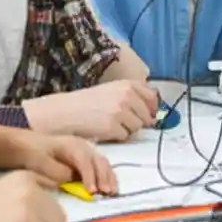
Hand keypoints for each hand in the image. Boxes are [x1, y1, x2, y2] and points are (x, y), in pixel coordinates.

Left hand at [16, 132, 118, 196]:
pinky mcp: (85, 158)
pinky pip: (100, 166)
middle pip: (98, 160)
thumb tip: (76, 180)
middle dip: (104, 177)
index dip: (90, 176)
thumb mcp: (42, 163)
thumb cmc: (33, 153)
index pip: (84, 161)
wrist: (25, 144)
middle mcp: (82, 146)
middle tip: (106, 192)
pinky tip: (110, 186)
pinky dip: (106, 176)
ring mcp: (85, 150)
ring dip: (109, 177)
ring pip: (103, 163)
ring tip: (112, 191)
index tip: (92, 191)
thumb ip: (60, 172)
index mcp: (71, 145)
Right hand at [22, 81, 158, 140]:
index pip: (152, 97)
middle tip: (121, 121)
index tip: (146, 114)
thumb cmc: (89, 102)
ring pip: (137, 127)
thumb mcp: (112, 90)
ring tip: (110, 123)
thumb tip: (154, 112)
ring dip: (127, 129)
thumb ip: (133, 96)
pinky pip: (125, 136)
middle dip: (138, 121)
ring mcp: (121, 111)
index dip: (151, 108)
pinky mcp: (114, 126)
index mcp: (128, 84)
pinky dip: (117, 136)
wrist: (67, 112)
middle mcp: (127, 95)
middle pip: (147, 116)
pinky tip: (105, 130)